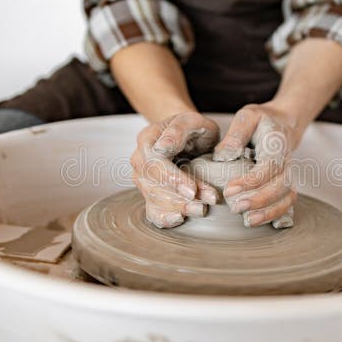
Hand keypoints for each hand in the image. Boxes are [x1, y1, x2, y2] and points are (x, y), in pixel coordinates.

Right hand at [131, 112, 219, 227]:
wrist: (189, 136)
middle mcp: (139, 160)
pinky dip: (163, 217)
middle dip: (178, 197)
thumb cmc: (192, 128)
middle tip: (202, 204)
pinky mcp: (149, 193)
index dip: (172, 178)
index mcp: (147, 139)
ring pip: (153, 198)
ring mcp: (142, 178)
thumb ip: (178, 130)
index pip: (154, 162)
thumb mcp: (192, 121)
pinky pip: (151, 210)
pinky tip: (178, 219)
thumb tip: (162, 147)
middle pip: (152, 184)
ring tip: (200, 210)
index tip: (192, 190)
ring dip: (177, 207)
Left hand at [213, 103, 300, 228]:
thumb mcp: (247, 116)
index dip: (251, 181)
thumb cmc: (262, 120)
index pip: (269, 166)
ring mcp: (288, 174)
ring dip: (269, 211)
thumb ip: (235, 135)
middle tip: (235, 208)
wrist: (284, 123)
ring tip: (248, 221)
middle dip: (260, 200)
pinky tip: (260, 222)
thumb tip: (223, 157)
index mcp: (276, 144)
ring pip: (287, 197)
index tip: (230, 190)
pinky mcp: (285, 184)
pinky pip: (287, 202)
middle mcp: (287, 161)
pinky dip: (277, 214)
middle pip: (281, 185)